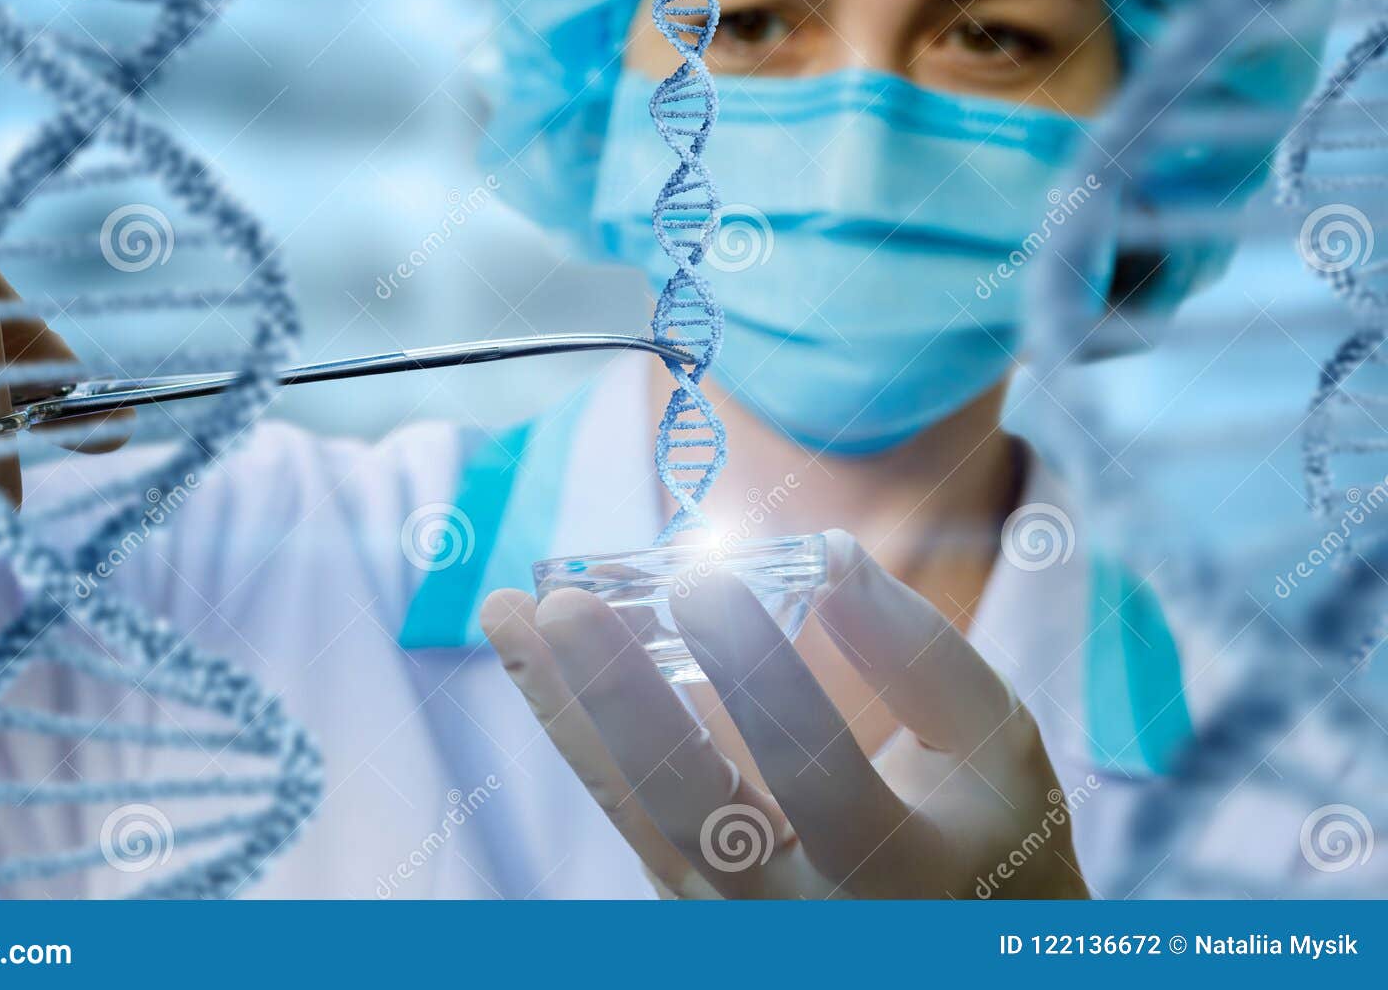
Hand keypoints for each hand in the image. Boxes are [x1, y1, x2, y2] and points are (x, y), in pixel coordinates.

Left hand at [481, 529, 1088, 897]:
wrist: (963, 951)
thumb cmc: (994, 839)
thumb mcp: (993, 749)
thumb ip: (919, 655)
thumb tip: (825, 552)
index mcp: (896, 878)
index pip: (817, 775)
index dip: (761, 676)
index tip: (704, 580)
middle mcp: (794, 918)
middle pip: (688, 811)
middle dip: (619, 702)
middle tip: (564, 604)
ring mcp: (725, 920)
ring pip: (630, 812)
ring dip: (563, 706)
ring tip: (507, 612)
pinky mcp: (685, 901)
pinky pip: (623, 809)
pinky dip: (575, 726)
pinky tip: (535, 655)